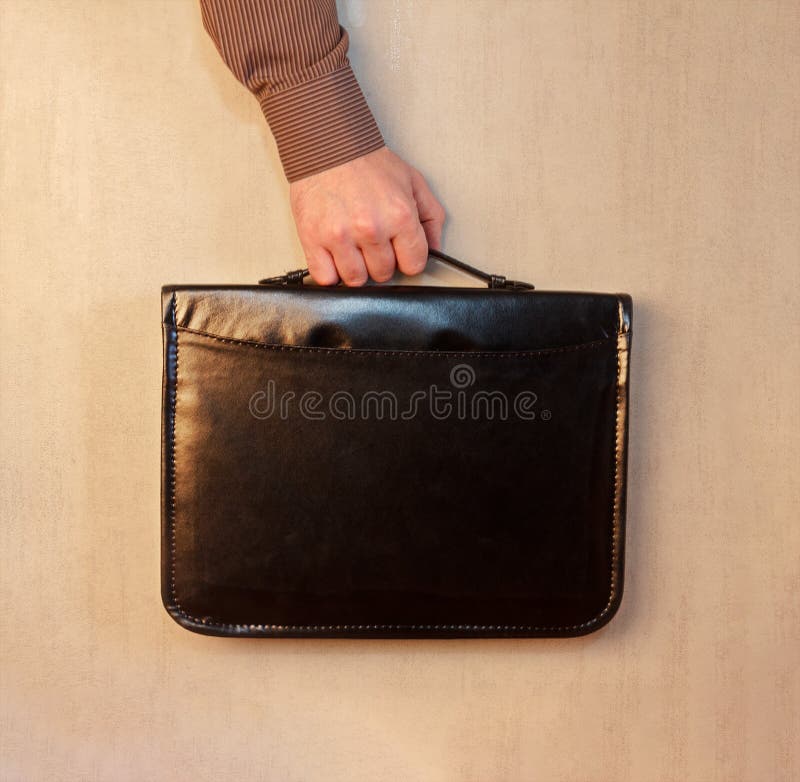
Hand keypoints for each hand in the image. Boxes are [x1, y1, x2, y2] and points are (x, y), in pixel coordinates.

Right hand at [289, 147, 445, 285]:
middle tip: (372, 242)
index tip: (398, 251)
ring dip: (356, 269)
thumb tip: (434, 250)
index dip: (407, 259)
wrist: (328, 144)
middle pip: (383, 274)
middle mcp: (371, 229)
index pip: (413, 265)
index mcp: (400, 216)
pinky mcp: (313, 238)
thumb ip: (430, 218)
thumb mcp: (413, 182)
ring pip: (356, 280)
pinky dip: (331, 272)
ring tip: (353, 248)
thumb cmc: (368, 163)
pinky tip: (334, 256)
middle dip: (381, 262)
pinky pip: (326, 278)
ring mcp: (340, 236)